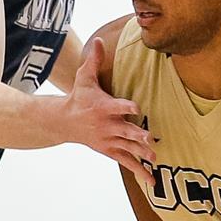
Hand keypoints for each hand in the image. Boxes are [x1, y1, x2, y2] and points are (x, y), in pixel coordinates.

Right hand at [66, 39, 153, 186]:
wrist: (65, 122)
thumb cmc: (79, 97)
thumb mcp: (84, 77)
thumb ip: (93, 60)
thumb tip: (98, 39)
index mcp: (103, 107)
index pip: (117, 106)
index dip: (127, 106)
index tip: (136, 107)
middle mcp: (107, 126)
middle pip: (124, 130)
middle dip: (137, 135)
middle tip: (150, 138)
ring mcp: (109, 140)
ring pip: (127, 148)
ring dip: (141, 153)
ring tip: (155, 157)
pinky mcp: (110, 151)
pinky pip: (127, 162)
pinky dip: (140, 172)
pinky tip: (152, 181)